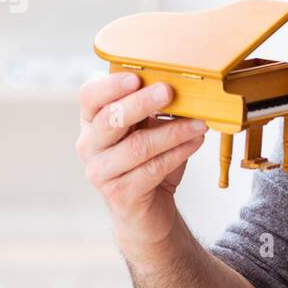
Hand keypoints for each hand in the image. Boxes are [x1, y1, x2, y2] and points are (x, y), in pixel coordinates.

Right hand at [76, 73, 208, 251]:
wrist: (148, 210)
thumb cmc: (148, 162)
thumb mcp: (147, 130)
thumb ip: (153, 109)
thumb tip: (179, 84)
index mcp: (92, 122)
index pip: (89, 97)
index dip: (110, 86)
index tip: (137, 77)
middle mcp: (90, 146)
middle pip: (110, 119)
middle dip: (141, 103)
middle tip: (169, 92)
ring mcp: (101, 172)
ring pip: (137, 146)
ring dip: (172, 131)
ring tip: (199, 123)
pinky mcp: (120, 194)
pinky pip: (152, 169)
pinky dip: (178, 153)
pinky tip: (195, 142)